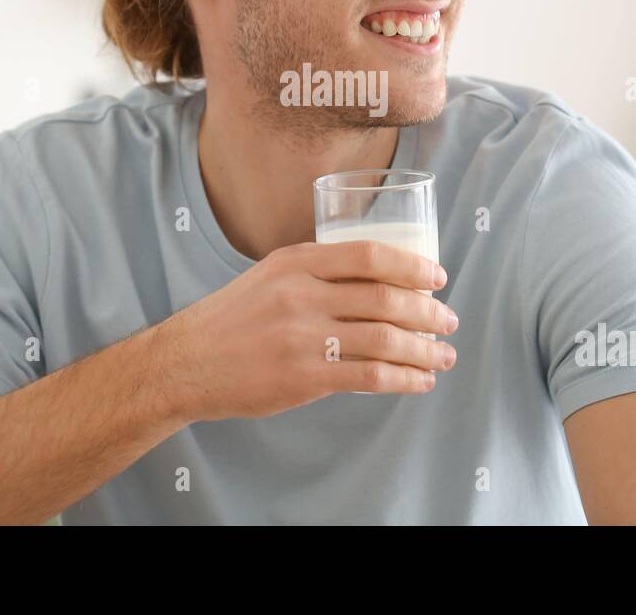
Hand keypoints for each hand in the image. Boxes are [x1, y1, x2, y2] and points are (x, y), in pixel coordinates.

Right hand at [154, 240, 457, 420]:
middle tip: (449, 322)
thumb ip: (317, 273)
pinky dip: (404, 379)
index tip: (438, 277)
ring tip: (444, 356)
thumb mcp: (270, 276)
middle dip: (428, 312)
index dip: (412, 264)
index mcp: (297, 261)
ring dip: (425, 349)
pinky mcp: (304, 376)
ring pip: (384, 339)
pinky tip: (419, 381)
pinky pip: (370, 376)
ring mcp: (303, 337)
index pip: (370, 254)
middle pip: (386, 298)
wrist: (186, 362)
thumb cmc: (233, 319)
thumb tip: (377, 280)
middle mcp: (302, 294)